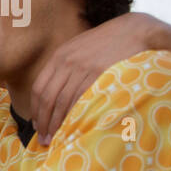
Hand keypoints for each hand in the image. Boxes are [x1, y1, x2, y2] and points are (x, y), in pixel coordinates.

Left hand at [31, 12, 167, 143]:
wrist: (134, 30)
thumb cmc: (107, 43)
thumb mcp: (79, 49)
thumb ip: (65, 68)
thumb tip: (53, 94)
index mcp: (59, 56)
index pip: (39, 88)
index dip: (36, 110)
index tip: (37, 125)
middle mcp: (66, 62)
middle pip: (47, 98)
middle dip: (44, 121)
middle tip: (44, 140)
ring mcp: (82, 68)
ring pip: (62, 101)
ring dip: (57, 123)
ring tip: (56, 138)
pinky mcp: (98, 73)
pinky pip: (81, 99)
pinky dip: (74, 115)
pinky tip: (73, 127)